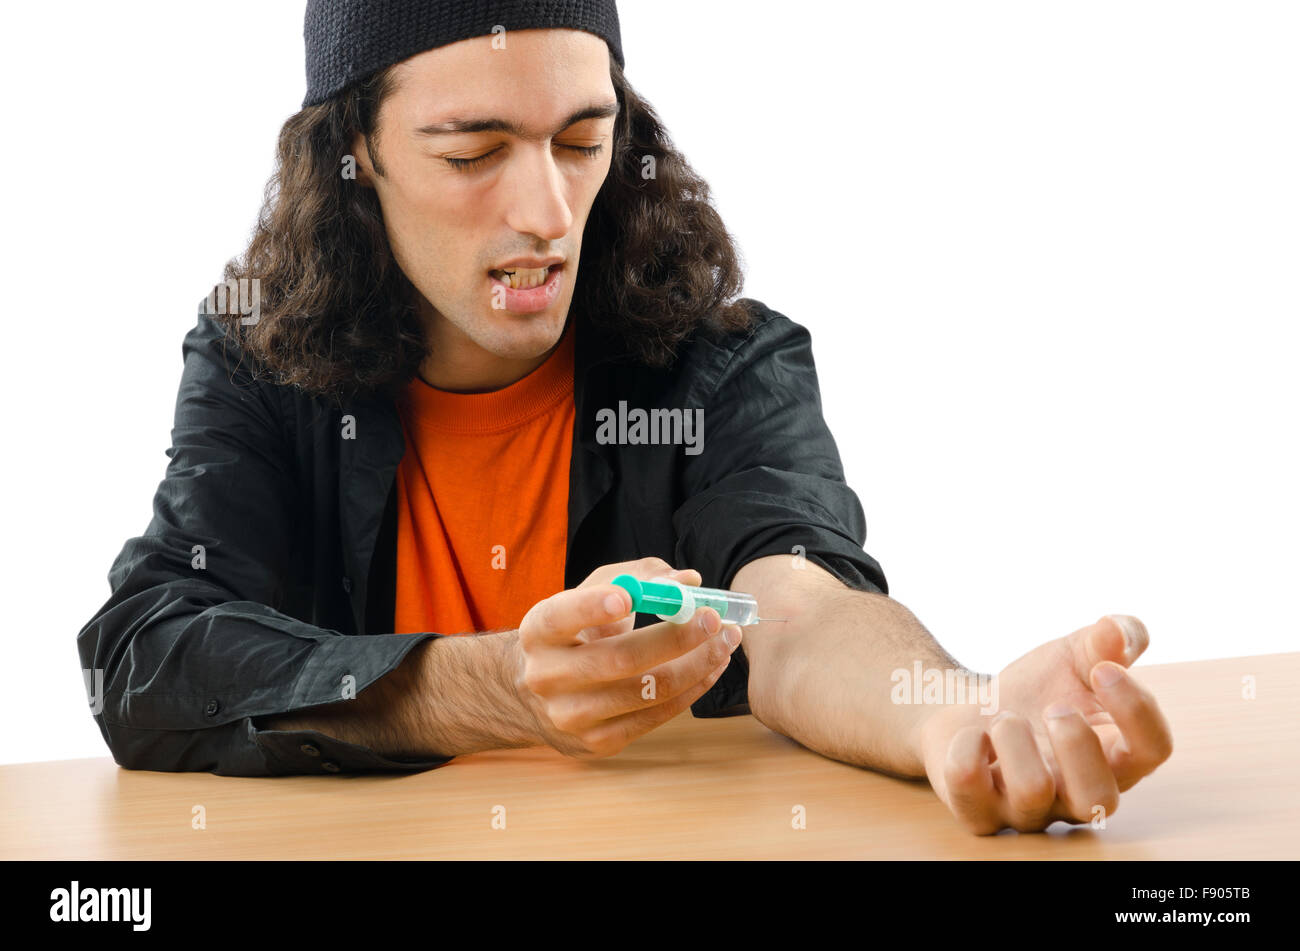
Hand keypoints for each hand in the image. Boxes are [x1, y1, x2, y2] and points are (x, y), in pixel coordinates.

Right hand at [512, 557, 742, 757]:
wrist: (537, 697)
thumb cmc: (575, 634)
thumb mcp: (588, 597)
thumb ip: (635, 577)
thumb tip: (688, 581)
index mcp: (540, 632)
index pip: (561, 617)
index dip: (593, 607)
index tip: (629, 596)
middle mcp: (547, 676)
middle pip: (620, 659)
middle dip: (677, 638)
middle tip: (714, 619)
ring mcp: (572, 715)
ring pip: (648, 691)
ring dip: (698, 665)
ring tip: (726, 641)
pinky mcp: (598, 742)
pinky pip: (656, 716)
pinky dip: (693, 689)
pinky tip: (711, 668)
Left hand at [917, 614, 1173, 833]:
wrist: (970, 709)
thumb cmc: (1037, 692)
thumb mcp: (1075, 656)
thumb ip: (1107, 640)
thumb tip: (1116, 630)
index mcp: (1115, 758)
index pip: (1153, 751)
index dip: (1136, 707)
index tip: (1102, 668)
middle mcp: (1077, 797)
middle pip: (1101, 801)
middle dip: (1077, 744)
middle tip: (1055, 707)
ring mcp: (1027, 812)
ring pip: (1032, 792)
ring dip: (1013, 736)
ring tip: (1005, 719)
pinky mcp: (978, 812)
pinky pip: (967, 785)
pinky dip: (966, 746)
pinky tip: (973, 737)